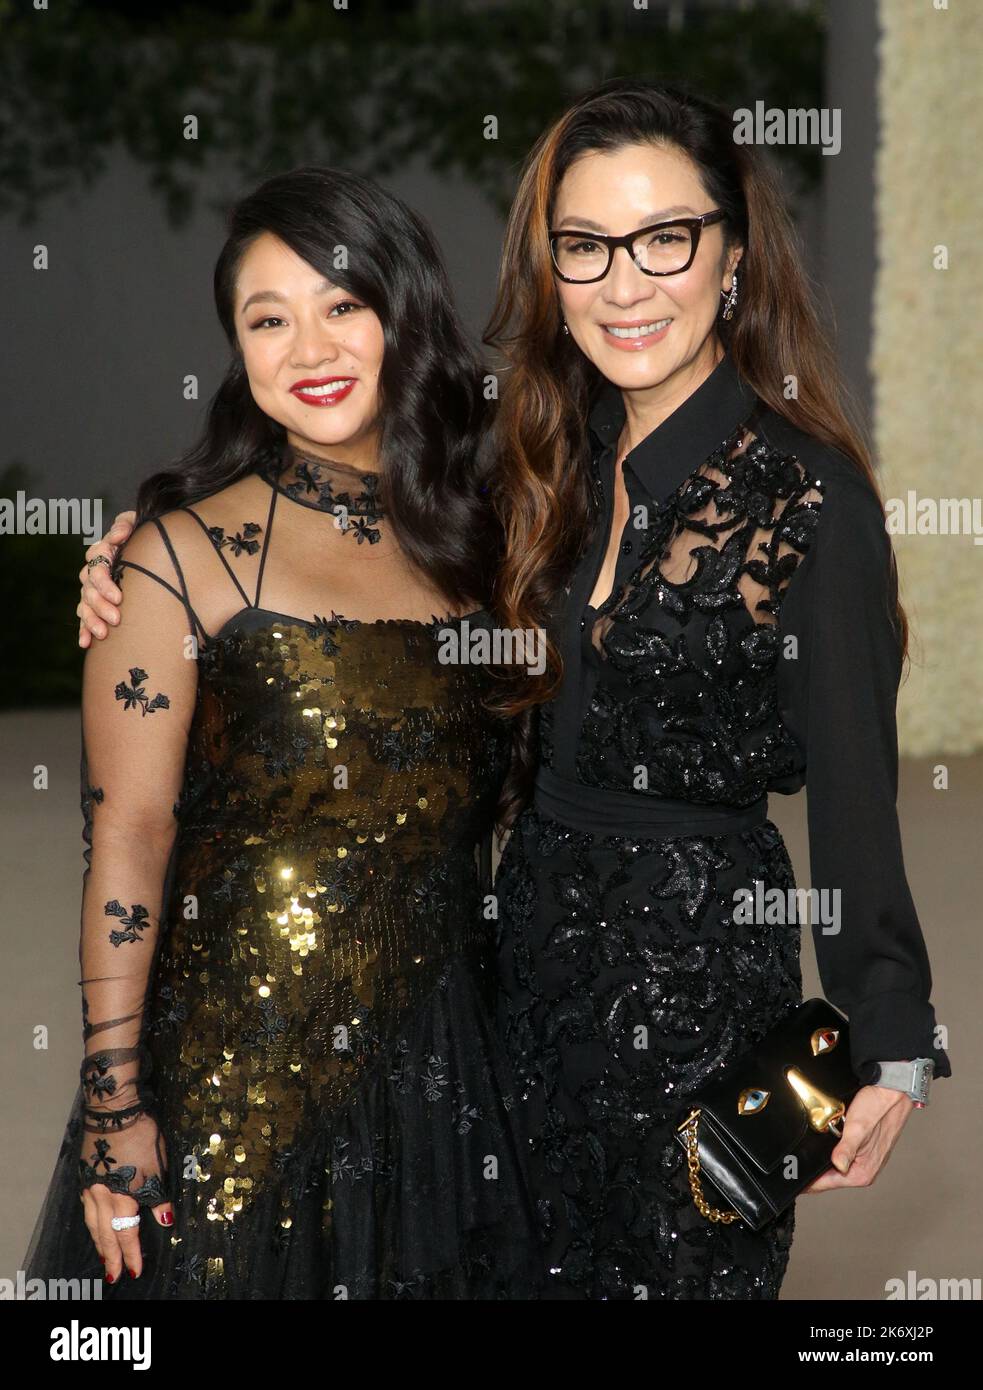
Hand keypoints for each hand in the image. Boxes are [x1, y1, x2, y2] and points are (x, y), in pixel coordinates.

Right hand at [77, 510, 135, 646]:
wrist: (153, 553)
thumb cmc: (144, 537)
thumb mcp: (138, 525)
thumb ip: (126, 524)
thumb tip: (118, 535)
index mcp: (103, 552)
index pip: (96, 567)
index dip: (105, 582)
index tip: (119, 597)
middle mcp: (95, 571)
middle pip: (89, 589)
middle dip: (100, 605)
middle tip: (116, 619)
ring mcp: (93, 589)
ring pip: (85, 605)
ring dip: (92, 620)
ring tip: (103, 634)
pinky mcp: (96, 604)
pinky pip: (85, 617)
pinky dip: (84, 630)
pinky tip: (85, 643)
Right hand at [79, 1112, 172, 1282]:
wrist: (112, 1111)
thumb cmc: (140, 1135)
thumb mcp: (157, 1165)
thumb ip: (159, 1196)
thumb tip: (166, 1221)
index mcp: (122, 1195)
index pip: (127, 1233)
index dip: (131, 1254)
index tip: (134, 1271)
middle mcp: (102, 1195)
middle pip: (106, 1234)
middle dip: (111, 1257)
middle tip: (113, 1276)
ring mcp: (90, 1185)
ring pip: (92, 1223)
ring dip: (99, 1243)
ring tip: (103, 1258)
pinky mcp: (84, 1175)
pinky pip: (86, 1208)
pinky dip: (91, 1223)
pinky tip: (93, 1226)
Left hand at [801, 1084, 914, 1193]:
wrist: (892, 1092)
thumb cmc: (879, 1107)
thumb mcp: (858, 1127)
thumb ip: (846, 1148)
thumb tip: (837, 1165)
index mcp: (863, 1172)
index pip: (827, 1184)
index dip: (808, 1182)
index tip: (792, 1177)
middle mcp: (865, 1171)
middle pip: (829, 1177)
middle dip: (812, 1170)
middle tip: (793, 1163)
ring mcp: (864, 1162)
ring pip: (834, 1168)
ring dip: (822, 1161)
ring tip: (807, 1152)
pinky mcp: (863, 1152)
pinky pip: (840, 1156)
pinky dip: (830, 1152)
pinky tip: (825, 1143)